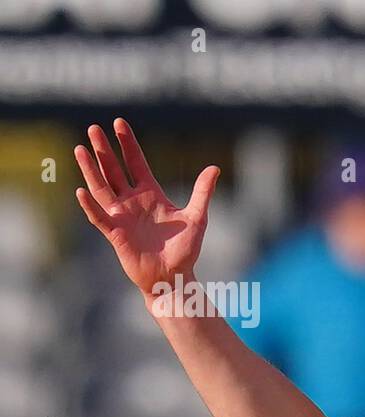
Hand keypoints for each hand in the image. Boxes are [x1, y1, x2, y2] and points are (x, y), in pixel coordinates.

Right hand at [74, 118, 219, 296]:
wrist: (174, 277)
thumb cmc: (185, 250)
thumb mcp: (197, 218)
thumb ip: (202, 193)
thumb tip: (214, 168)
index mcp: (151, 194)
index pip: (136, 163)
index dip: (127, 144)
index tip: (118, 123)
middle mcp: (133, 201)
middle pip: (115, 170)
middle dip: (104, 150)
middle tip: (94, 128)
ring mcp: (122, 216)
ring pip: (102, 188)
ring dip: (91, 169)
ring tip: (80, 149)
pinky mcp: (115, 234)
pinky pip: (99, 217)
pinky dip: (90, 205)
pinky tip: (81, 191)